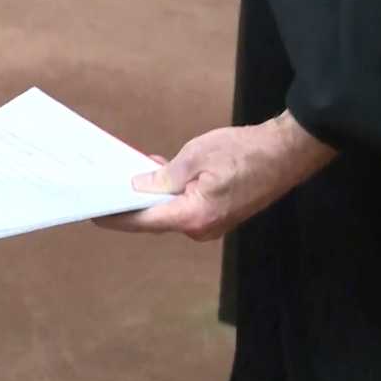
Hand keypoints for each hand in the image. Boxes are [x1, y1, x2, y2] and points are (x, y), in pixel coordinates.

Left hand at [94, 110, 335, 239]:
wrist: (288, 152)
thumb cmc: (244, 151)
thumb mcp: (195, 157)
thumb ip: (163, 177)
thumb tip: (137, 188)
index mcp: (193, 216)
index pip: (143, 221)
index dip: (115, 217)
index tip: (92, 213)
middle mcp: (201, 228)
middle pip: (154, 219)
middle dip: (130, 203)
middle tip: (105, 186)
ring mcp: (212, 224)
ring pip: (170, 212)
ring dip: (151, 195)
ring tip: (130, 173)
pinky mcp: (219, 215)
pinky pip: (185, 207)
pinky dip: (170, 194)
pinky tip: (159, 174)